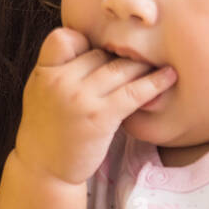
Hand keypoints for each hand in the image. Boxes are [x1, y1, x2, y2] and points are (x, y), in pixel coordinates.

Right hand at [14, 27, 177, 185]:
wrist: (44, 170)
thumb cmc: (47, 128)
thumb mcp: (40, 91)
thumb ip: (59, 67)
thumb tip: (89, 43)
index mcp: (44, 72)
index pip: (66, 37)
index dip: (83, 42)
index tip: (95, 53)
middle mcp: (61, 81)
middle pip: (100, 54)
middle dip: (117, 58)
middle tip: (136, 60)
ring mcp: (81, 98)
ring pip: (120, 68)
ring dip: (141, 66)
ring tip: (158, 64)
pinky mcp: (102, 117)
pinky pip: (134, 92)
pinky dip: (155, 82)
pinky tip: (169, 77)